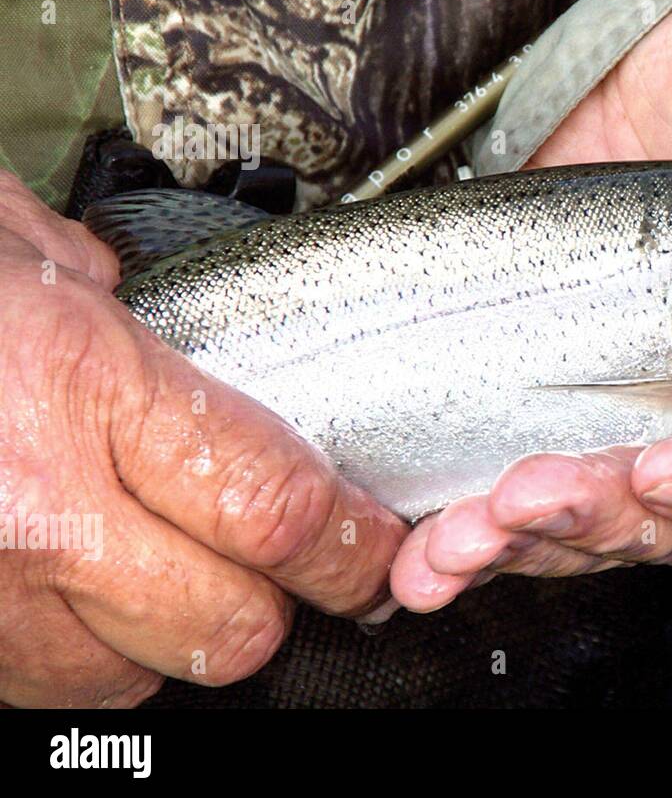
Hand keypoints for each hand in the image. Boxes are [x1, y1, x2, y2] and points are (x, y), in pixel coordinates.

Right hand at [0, 172, 405, 705]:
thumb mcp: (7, 242)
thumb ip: (102, 293)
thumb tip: (159, 318)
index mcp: (82, 392)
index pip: (272, 503)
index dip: (349, 543)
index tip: (375, 547)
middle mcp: (34, 514)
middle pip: (229, 623)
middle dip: (275, 601)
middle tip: (282, 561)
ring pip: (135, 678)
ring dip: (170, 634)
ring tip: (160, 569)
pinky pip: (38, 688)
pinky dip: (77, 653)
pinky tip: (68, 589)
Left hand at [390, 0, 671, 608]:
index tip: (671, 466)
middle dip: (612, 523)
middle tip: (528, 494)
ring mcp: (660, 394)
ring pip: (609, 519)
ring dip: (532, 539)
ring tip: (455, 534)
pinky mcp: (579, 379)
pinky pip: (537, 476)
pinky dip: (480, 520)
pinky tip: (425, 533)